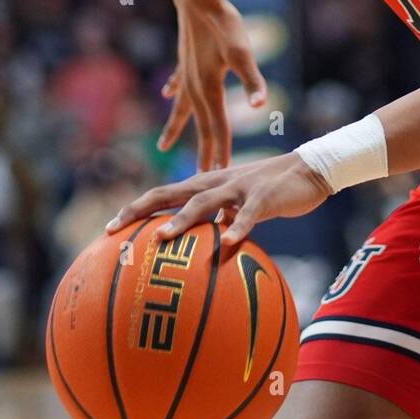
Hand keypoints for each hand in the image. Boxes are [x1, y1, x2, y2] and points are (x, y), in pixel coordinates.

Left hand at [106, 151, 331, 246]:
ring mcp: (238, 187)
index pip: (162, 194)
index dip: (135, 209)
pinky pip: (248, 216)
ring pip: (203, 202)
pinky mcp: (262, 197)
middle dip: (139, 210)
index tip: (109, 229)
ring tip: (161, 238)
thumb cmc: (271, 191)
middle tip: (113, 230)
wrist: (310, 170)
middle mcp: (215, 182)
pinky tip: (228, 245)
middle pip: (169, 193)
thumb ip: (220, 221)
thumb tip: (204, 248)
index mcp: (206, 184)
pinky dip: (237, 228)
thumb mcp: (239, 206)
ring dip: (181, 220)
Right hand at [160, 0, 267, 170]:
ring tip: (163, 147)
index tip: (221, 173)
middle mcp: (194, 86)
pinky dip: (174, 94)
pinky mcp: (185, 60)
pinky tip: (168, 97)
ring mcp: (186, 74)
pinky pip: (178, 85)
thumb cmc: (223, 24)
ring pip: (181, 109)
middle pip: (200, 124)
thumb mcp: (242, 53)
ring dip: (175, 129)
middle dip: (202, 149)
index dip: (220, 150)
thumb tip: (261, 105)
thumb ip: (252, 80)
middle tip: (200, 177)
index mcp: (209, 88)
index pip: (217, 127)